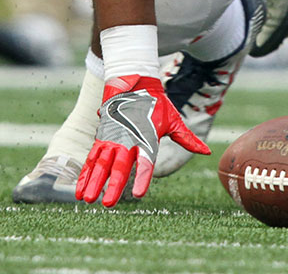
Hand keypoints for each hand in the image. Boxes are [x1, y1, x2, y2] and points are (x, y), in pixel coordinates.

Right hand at [75, 74, 206, 205]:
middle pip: (119, 167)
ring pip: (100, 164)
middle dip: (112, 186)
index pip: (145, 163)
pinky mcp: (102, 138)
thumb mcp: (174, 120)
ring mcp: (112, 139)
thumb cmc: (156, 104)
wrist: (133, 81)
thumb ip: (187, 139)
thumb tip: (207, 151)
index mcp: (146, 139)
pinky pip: (92, 159)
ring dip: (93, 182)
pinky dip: (86, 174)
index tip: (138, 194)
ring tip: (87, 200)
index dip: (141, 179)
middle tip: (108, 204)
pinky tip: (80, 190)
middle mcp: (127, 140)